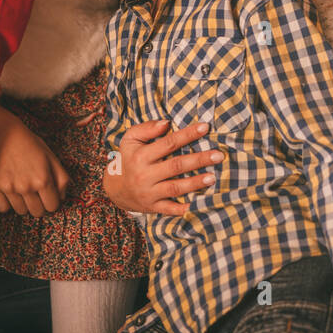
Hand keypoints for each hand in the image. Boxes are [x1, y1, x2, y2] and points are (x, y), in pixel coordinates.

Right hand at [0, 104, 69, 215]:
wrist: (6, 136)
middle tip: (36, 194)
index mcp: (43, 180)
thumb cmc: (33, 147)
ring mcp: (9, 188)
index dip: (52, 203)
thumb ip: (62, 179)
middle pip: (37, 212)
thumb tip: (62, 198)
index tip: (48, 197)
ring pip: (21, 211)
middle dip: (39, 206)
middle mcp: (26, 187)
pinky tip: (10, 190)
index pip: (52, 207)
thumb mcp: (53, 159)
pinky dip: (7, 203)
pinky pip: (4, 208)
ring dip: (24, 204)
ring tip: (22, 188)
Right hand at [104, 120, 222, 215]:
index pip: (168, 143)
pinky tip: (198, 204)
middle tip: (218, 155)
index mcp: (141, 156)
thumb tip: (166, 123)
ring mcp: (149, 193)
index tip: (205, 127)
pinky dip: (183, 209)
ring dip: (195, 183)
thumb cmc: (128, 158)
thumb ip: (146, 128)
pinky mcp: (153, 207)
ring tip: (213, 177)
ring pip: (175, 188)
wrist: (114, 188)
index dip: (187, 135)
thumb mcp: (130, 139)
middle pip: (175, 166)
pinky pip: (169, 210)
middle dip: (198, 160)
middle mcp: (145, 175)